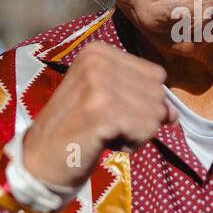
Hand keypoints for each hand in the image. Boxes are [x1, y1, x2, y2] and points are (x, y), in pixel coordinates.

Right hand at [22, 41, 179, 188]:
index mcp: (97, 51)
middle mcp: (97, 61)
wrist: (38, 161)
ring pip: (155, 113)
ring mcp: (98, 85)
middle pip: (158, 93)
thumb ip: (141, 96)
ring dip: (135, 133)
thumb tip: (174, 114)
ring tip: (102, 133)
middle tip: (104, 125)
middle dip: (140, 118)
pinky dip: (130, 144)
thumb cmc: (75, 131)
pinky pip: (146, 130)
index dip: (142, 101)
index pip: (156, 74)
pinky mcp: (102, 111)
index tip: (108, 110)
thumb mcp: (105, 100)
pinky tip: (102, 142)